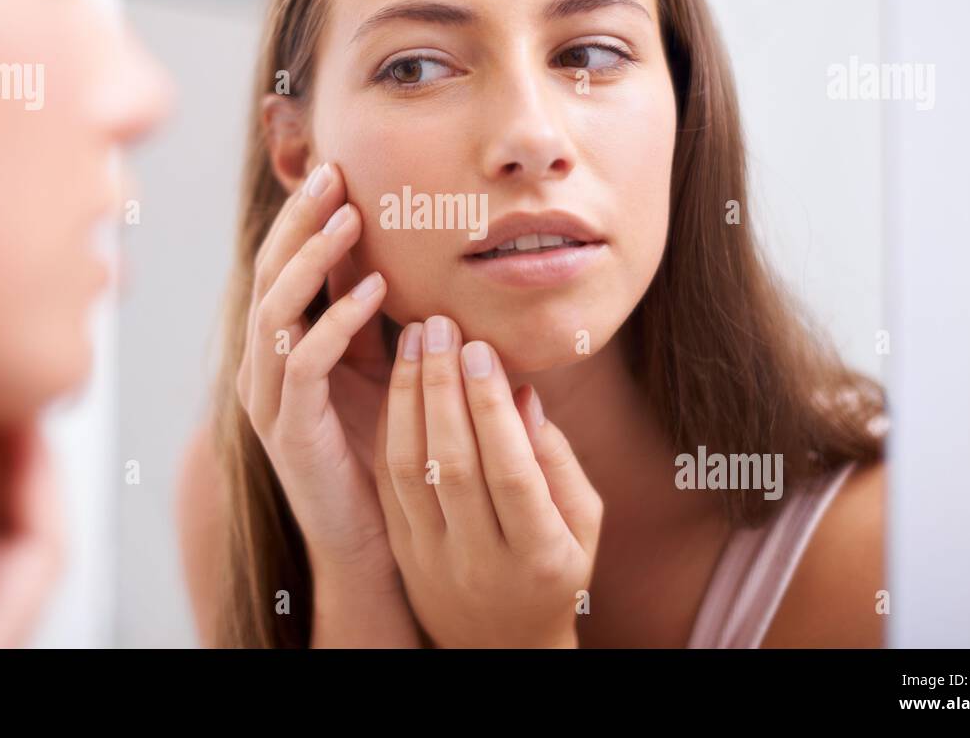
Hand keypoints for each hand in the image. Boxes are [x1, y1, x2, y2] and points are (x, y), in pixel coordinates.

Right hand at [236, 161, 408, 597]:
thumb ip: (361, 314)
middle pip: (268, 276)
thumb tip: (379, 248)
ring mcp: (268, 398)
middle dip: (300, 222)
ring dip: (315, 260)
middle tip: (335, 174)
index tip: (336, 169)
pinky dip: (339, 317)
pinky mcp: (290, 428)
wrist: (366, 540)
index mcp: (274, 348)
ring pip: (276, 310)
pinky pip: (306, 359)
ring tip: (353, 218)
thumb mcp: (371, 366)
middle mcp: (259, 367)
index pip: (278, 266)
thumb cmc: (373, 450)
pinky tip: (377, 289)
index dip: (301, 217)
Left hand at [374, 315, 602, 647]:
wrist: (500, 645)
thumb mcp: (583, 524)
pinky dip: (389, 425)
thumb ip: (557, 461)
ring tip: (412, 336)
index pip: (510, 472)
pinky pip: (386, 481)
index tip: (480, 346)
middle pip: (451, 464)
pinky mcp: (400, 551)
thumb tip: (521, 394)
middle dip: (441, 386)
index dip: (491, 408)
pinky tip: (395, 378)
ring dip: (407, 396)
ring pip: (407, 469)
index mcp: (538, 554)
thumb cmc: (555, 569)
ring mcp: (432, 558)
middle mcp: (479, 559)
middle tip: (438, 323)